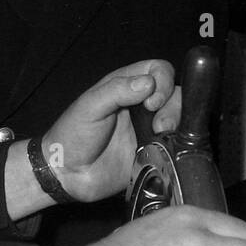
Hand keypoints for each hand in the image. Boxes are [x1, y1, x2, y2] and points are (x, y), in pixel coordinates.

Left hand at [42, 59, 180, 204]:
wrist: (66, 174)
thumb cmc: (71, 135)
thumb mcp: (90, 106)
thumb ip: (117, 91)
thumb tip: (149, 83)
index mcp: (126, 86)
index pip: (158, 70)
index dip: (162, 81)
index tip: (152, 101)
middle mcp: (141, 105)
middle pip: (174, 93)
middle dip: (172, 105)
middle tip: (159, 124)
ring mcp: (148, 129)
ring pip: (179, 117)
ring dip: (176, 123)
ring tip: (161, 135)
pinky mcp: (153, 152)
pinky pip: (175, 144)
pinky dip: (176, 144)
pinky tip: (165, 149)